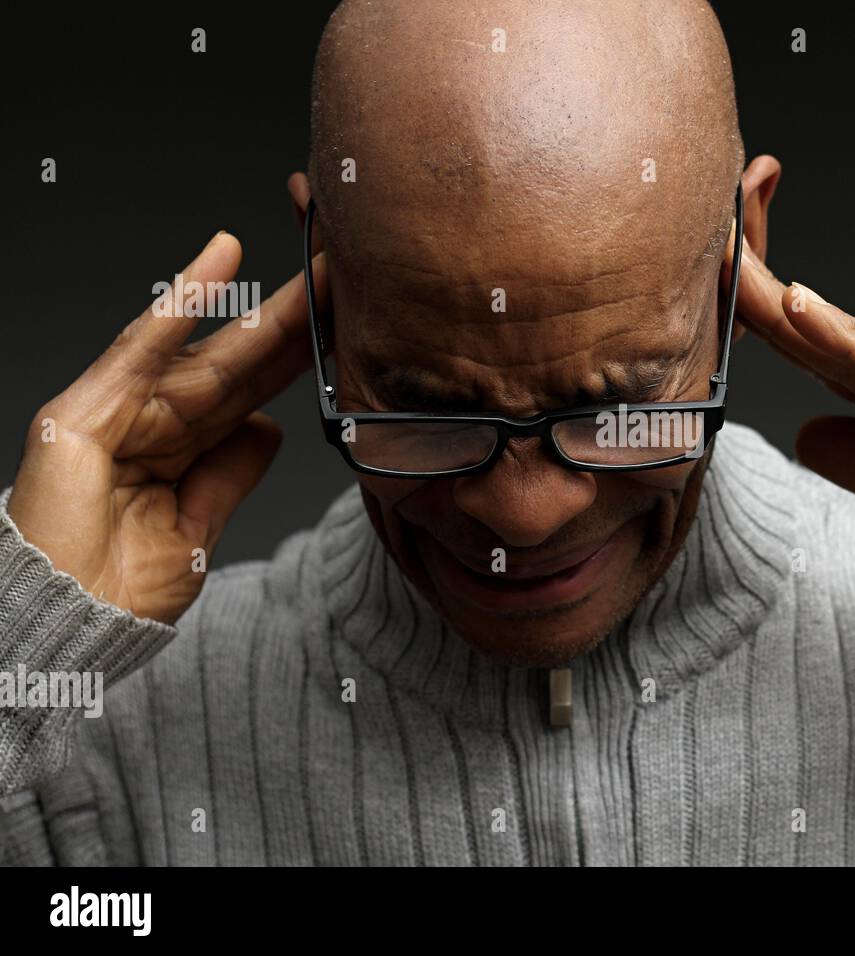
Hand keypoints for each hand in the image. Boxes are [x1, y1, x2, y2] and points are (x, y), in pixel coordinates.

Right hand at [7, 232, 327, 623]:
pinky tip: (222, 256)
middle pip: (240, 361)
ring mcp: (120, 410)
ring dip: (264, 304)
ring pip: (208, 348)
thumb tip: (269, 426)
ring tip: (316, 266)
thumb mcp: (200, 526)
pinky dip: (181, 300)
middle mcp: (155, 420)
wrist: (67, 630)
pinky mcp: (86, 410)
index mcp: (182, 450)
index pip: (253, 391)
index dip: (300, 356)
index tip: (350, 322)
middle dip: (297, 321)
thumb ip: (231, 471)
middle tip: (344, 274)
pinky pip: (143, 346)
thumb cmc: (118, 592)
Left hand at [725, 237, 854, 574]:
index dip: (772, 319)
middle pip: (833, 328)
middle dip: (765, 291)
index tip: (719, 293)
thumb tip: (804, 434)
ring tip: (733, 268)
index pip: (829, 349)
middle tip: (708, 246)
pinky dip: (848, 341)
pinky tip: (805, 314)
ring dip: (788, 305)